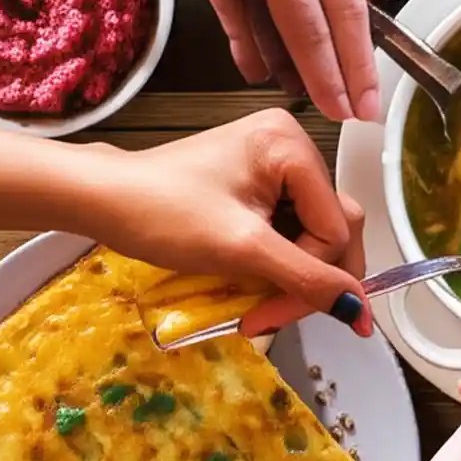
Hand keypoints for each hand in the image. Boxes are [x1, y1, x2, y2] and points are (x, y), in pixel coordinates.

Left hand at [82, 108, 372, 336]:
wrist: (99, 199)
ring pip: (313, 232)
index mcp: (293, 145)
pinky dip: (277, 260)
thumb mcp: (242, 250)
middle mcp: (293, 143)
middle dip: (306, 278)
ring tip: (255, 303)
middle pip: (332, 228)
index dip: (313, 279)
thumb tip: (361, 313)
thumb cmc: (161, 214)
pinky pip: (291, 226)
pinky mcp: (260, 178)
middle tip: (268, 316)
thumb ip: (308, 280)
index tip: (268, 317)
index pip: (336, 228)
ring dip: (292, 274)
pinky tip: (252, 280)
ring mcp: (276, 160)